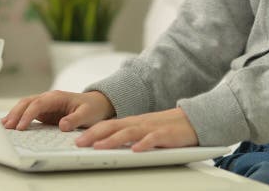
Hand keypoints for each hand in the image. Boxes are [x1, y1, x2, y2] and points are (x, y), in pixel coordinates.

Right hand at [1, 90, 114, 131]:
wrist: (96, 104)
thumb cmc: (92, 108)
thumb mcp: (87, 114)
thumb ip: (75, 119)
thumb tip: (62, 125)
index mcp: (57, 97)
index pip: (38, 104)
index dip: (28, 115)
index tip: (20, 127)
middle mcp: (48, 98)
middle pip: (27, 103)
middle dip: (15, 114)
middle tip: (6, 127)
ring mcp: (45, 104)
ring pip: (25, 106)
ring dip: (14, 115)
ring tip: (3, 127)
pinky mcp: (44, 112)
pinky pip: (28, 113)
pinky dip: (18, 118)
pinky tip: (10, 125)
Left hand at [74, 107, 198, 151]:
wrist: (191, 120)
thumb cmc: (166, 127)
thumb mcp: (143, 130)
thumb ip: (127, 135)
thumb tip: (106, 145)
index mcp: (132, 123)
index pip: (108, 125)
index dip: (92, 132)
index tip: (77, 140)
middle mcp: (138, 123)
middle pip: (113, 127)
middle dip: (95, 135)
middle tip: (80, 143)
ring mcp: (151, 128)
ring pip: (129, 133)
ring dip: (113, 140)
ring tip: (99, 146)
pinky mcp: (165, 135)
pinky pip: (153, 139)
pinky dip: (144, 144)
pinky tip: (135, 150)